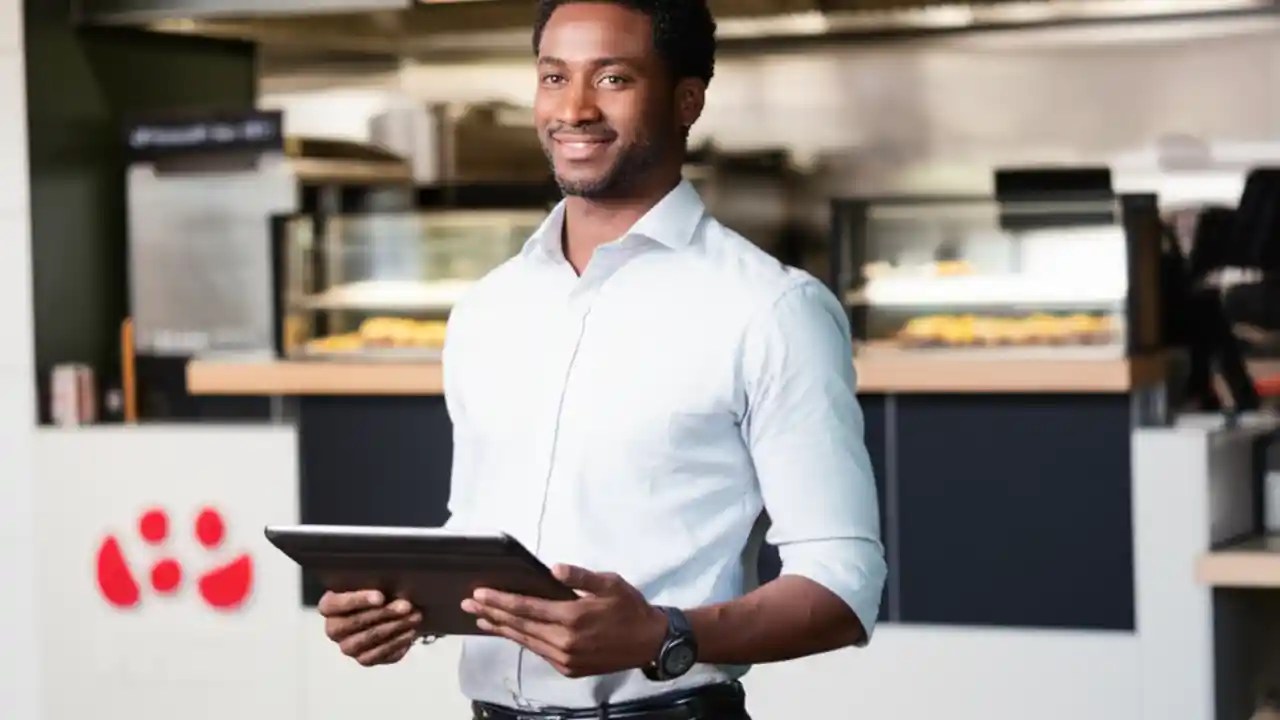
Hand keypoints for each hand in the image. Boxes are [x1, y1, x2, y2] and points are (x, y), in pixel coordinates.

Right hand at [318, 589, 423, 666]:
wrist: (387, 611)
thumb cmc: (376, 592)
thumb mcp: (372, 582)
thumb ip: (374, 582)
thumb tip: (391, 587)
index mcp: (329, 606)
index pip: (335, 604)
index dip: (358, 600)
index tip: (380, 597)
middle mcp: (334, 629)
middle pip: (354, 623)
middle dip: (383, 613)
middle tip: (405, 606)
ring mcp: (348, 647)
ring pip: (368, 640)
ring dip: (394, 628)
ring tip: (413, 617)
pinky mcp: (364, 659)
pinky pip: (379, 655)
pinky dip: (397, 643)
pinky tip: (409, 632)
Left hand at [461, 564, 667, 677]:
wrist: (650, 642)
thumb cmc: (630, 607)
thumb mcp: (610, 583)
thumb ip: (580, 576)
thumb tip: (553, 569)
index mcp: (573, 617)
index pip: (526, 608)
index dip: (500, 600)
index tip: (479, 593)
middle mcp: (565, 642)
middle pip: (519, 625)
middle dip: (492, 613)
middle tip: (468, 603)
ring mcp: (566, 659)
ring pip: (525, 641)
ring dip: (501, 629)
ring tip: (481, 619)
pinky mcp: (569, 669)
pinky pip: (538, 652)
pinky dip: (521, 640)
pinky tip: (510, 632)